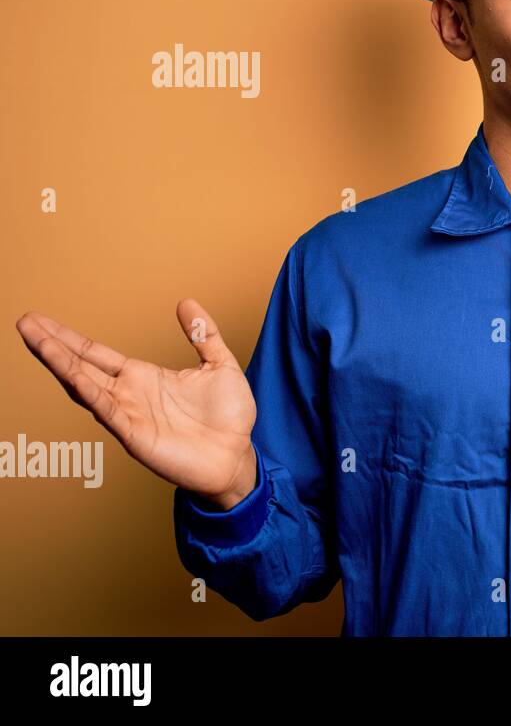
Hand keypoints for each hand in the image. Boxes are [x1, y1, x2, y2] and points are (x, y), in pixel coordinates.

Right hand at [14, 300, 257, 509]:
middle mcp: (128, 395)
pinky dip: (88, 391)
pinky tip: (70, 375)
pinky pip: (106, 409)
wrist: (238, 456)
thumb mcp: (219, 365)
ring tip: (36, 341)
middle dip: (52, 345)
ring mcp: (128, 415)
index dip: (68, 338)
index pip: (96, 353)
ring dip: (60, 364)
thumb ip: (202, 334)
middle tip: (24, 322)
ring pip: (85, 385)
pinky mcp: (135, 435)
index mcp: (142, 377)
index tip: (39, 320)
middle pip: (80, 365)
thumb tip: (186, 302)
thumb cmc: (228, 417)